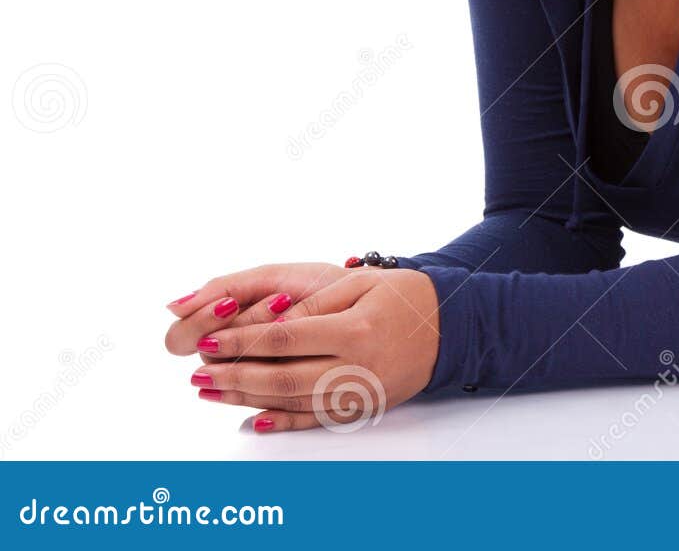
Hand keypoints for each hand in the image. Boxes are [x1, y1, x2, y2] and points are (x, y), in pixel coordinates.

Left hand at [177, 267, 440, 432]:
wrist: (452, 326)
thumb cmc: (406, 297)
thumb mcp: (361, 283)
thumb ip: (315, 303)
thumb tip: (269, 323)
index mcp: (354, 330)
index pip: (284, 340)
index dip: (242, 342)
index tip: (210, 340)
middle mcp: (357, 367)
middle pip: (282, 377)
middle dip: (235, 375)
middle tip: (199, 371)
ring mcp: (360, 392)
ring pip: (293, 402)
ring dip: (247, 398)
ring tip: (212, 391)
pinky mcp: (363, 407)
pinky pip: (316, 419)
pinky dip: (283, 422)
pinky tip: (254, 417)